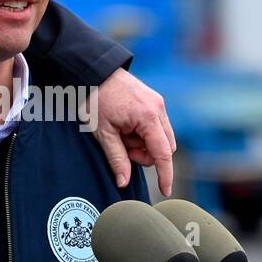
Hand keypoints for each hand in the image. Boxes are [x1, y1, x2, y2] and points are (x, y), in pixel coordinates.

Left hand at [91, 68, 175, 196]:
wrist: (95, 71)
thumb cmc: (95, 99)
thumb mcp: (102, 133)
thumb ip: (116, 159)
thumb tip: (123, 182)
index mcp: (147, 117)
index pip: (163, 154)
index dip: (165, 174)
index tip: (165, 191)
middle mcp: (158, 109)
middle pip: (165, 147)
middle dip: (147, 155)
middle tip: (124, 148)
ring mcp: (158, 103)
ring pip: (162, 137)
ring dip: (145, 144)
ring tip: (122, 134)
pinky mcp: (155, 101)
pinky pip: (157, 126)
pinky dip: (144, 133)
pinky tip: (126, 126)